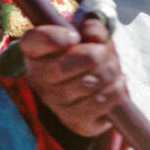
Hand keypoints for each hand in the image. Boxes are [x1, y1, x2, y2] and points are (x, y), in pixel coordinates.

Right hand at [19, 16, 126, 137]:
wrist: (97, 86)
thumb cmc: (89, 53)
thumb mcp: (91, 34)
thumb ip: (92, 27)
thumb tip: (94, 36)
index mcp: (36, 51)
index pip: (34, 42)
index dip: (54, 38)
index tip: (74, 36)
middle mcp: (39, 79)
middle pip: (63, 67)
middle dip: (95, 55)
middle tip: (105, 52)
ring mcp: (55, 104)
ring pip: (87, 84)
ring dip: (110, 73)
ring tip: (112, 69)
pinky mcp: (75, 122)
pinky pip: (99, 104)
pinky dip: (115, 91)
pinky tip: (115, 84)